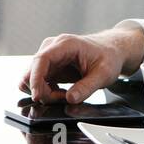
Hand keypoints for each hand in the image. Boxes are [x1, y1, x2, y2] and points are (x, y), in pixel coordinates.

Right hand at [17, 23, 143, 104]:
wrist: (111, 51)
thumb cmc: (108, 57)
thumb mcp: (103, 74)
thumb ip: (87, 87)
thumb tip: (70, 99)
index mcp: (65, 44)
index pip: (41, 59)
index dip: (35, 78)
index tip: (37, 96)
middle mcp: (52, 48)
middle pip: (33, 71)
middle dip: (43, 90)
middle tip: (63, 98)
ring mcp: (49, 57)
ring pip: (32, 78)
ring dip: (44, 92)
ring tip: (64, 95)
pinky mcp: (50, 66)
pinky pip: (39, 82)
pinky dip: (47, 92)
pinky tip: (62, 93)